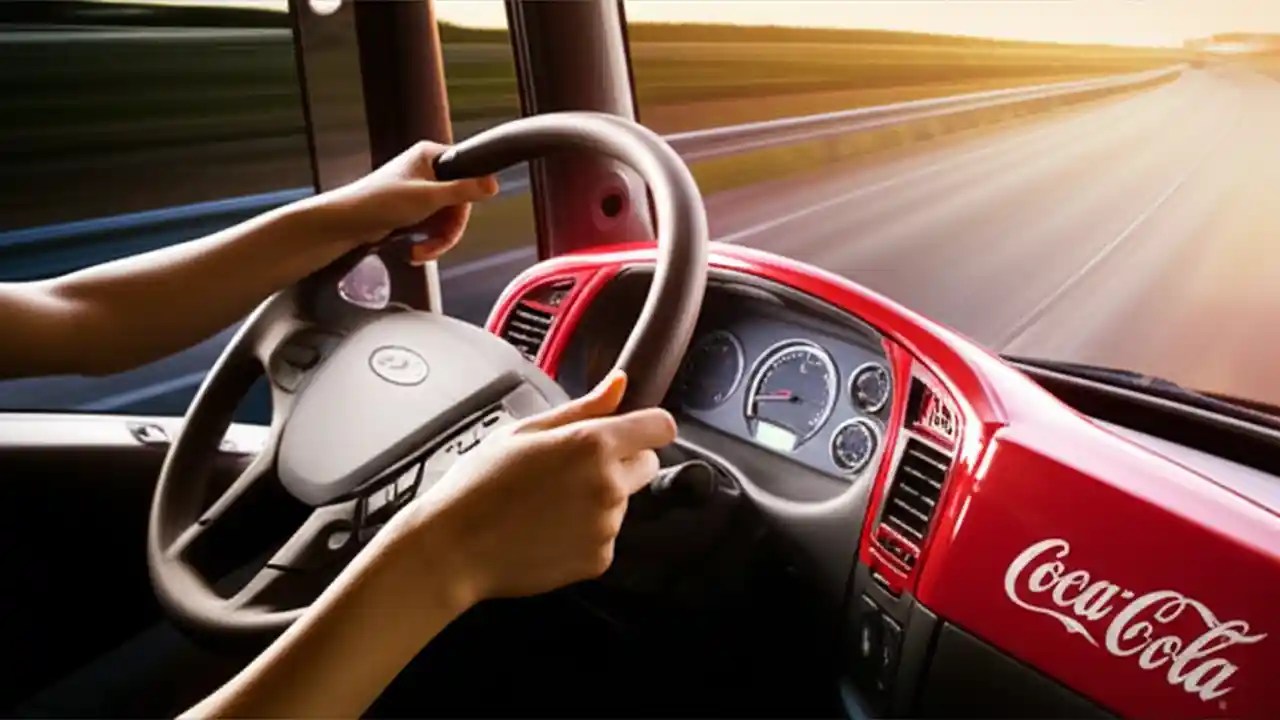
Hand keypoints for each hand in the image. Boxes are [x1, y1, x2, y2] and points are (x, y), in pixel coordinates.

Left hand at [312, 140, 498, 261]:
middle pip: (458, 204)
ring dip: (436, 242)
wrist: (347, 224)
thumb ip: (463, 191)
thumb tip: (493, 184)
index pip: (467, 175)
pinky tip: (414, 251)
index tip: (463, 215)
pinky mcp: (412, 211)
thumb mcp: (428, 196)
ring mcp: (420, 192)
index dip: (467, 199)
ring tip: (420, 252)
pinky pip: (433, 228)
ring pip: (446, 220)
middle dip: (447, 231)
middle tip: (437, 244)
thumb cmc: (380, 202)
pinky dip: (427, 243)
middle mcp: (427, 170)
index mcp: (431, 156)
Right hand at [402, 370, 676, 600]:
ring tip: (548, 503)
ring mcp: (606, 525)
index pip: (659, 427)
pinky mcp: (599, 559)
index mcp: (592, 444)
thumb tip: (619, 384)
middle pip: (646, 464)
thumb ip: (582, 407)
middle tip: (572, 469)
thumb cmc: (479, 484)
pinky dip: (586, 534)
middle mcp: (608, 485)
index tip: (632, 431)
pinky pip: (606, 537)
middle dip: (622, 462)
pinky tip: (548, 530)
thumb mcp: (525, 431)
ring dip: (598, 499)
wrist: (454, 547)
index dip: (647, 426)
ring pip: (622, 502)